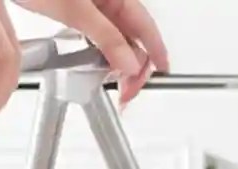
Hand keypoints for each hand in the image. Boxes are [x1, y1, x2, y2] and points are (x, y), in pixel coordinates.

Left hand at [14, 0, 167, 104]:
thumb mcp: (75, 9)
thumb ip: (106, 37)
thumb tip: (130, 63)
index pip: (146, 28)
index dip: (156, 53)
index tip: (162, 73)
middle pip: (133, 35)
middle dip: (135, 64)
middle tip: (127, 91)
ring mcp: (93, 3)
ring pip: (115, 37)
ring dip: (117, 61)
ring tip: (114, 82)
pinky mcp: (75, 8)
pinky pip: (97, 33)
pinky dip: (99, 51)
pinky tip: (95, 63)